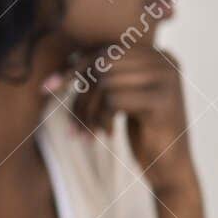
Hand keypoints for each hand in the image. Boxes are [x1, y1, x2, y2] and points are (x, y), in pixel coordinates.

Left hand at [72, 46, 196, 198]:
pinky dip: (101, 119)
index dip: (74, 67)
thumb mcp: (124, 96)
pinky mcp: (163, 101)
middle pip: (103, 64)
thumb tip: (70, 58)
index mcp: (157, 54)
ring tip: (87, 132)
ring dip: (87, 111)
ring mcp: (167, 79)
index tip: (48, 87)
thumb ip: (107, 75)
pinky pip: (113, 100)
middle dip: (81, 94)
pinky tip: (107, 135)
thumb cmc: (143, 131)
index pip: (105, 51)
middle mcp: (165, 60)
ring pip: (105, 82)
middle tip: (73, 123)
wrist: (170, 166)